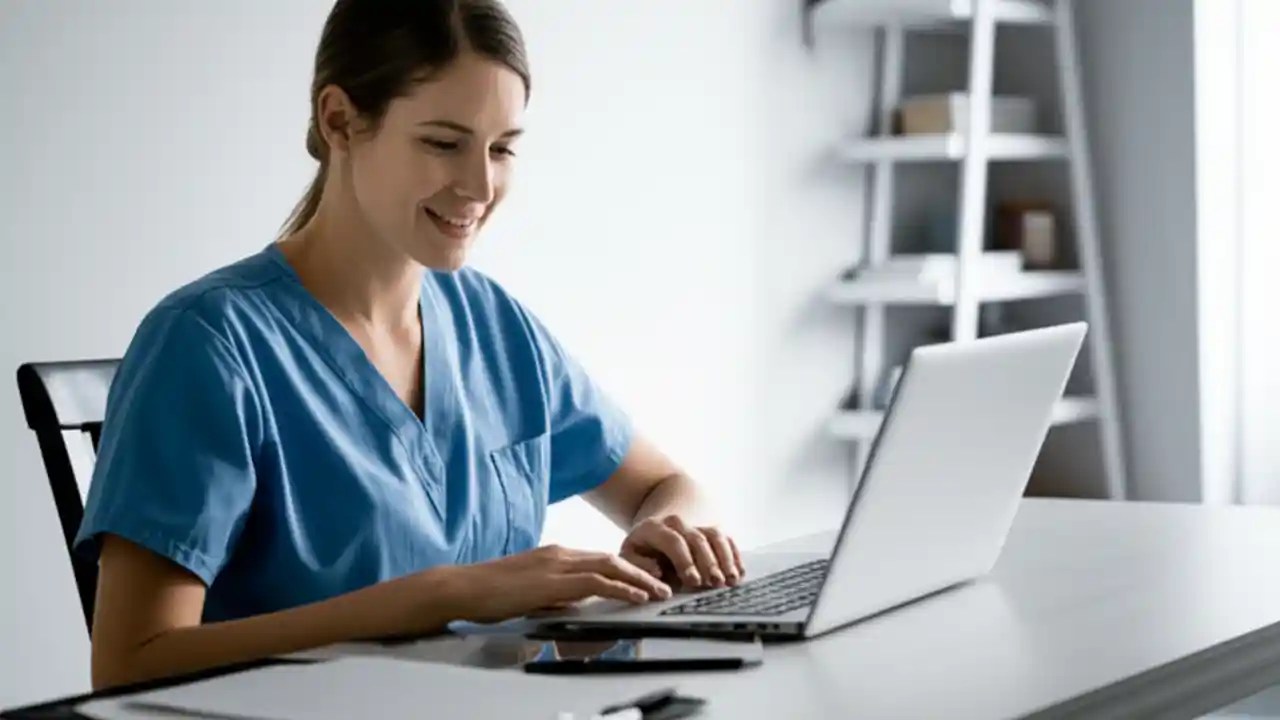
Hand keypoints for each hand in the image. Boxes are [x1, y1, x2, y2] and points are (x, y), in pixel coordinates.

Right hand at [452, 545, 672, 623]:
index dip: (625, 569)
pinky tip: (636, 597)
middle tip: (662, 584)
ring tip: (659, 591)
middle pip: (610, 559)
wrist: (461, 589)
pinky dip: (621, 588)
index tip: (645, 580)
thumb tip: (574, 607)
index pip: (598, 559)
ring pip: (609, 566)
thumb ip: (553, 595)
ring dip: (638, 579)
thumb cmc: (488, 595)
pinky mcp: (552, 581)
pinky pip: (596, 582)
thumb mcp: (529, 592)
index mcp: (554, 556)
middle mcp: (559, 554)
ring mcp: (556, 564)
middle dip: (640, 571)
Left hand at [620, 515, 745, 589]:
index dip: (685, 561)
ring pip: (715, 537)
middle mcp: (678, 523)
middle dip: (708, 563)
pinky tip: (739, 573)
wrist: (657, 524)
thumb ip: (638, 564)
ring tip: (731, 580)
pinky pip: (726, 539)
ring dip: (726, 559)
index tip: (693, 581)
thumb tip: (656, 570)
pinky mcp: (711, 530)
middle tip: (716, 583)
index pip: (673, 541)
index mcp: (654, 528)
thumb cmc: (642, 549)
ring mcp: (697, 524)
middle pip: (697, 540)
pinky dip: (734, 556)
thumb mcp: (630, 554)